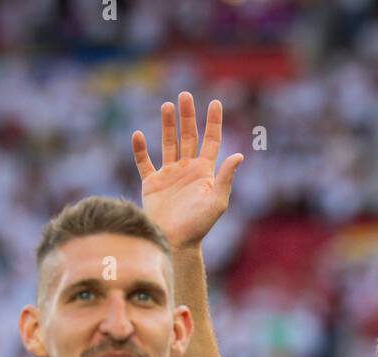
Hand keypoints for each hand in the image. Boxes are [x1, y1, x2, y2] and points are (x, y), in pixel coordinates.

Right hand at [133, 92, 243, 248]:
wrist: (175, 241)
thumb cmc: (199, 225)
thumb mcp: (217, 201)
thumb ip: (225, 177)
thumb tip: (239, 155)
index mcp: (205, 172)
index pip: (211, 140)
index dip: (213, 122)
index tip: (216, 102)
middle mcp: (187, 169)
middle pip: (188, 136)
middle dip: (188, 116)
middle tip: (186, 95)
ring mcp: (169, 175)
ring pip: (168, 143)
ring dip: (167, 124)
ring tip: (167, 105)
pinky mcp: (152, 183)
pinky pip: (144, 162)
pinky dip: (140, 149)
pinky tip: (138, 135)